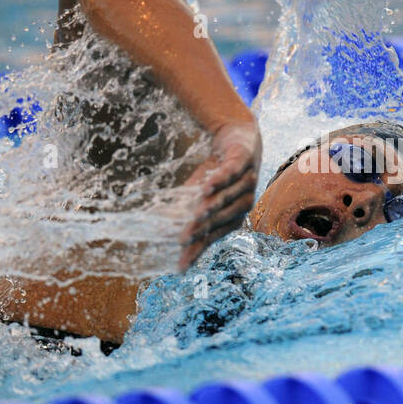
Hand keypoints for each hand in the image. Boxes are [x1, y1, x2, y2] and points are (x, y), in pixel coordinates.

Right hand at [178, 118, 261, 269]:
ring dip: (210, 208)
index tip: (179, 266)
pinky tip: (207, 186)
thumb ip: (186, 211)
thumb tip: (156, 229)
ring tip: (194, 218)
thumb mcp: (199, 193)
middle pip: (218, 220)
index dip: (196, 251)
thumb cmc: (217, 172)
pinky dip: (219, 180)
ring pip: (226, 198)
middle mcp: (243, 203)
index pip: (211, 237)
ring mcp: (246, 182)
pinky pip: (230, 173)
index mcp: (233, 217)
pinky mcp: (242, 161)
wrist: (239, 137)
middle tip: (181, 240)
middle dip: (200, 231)